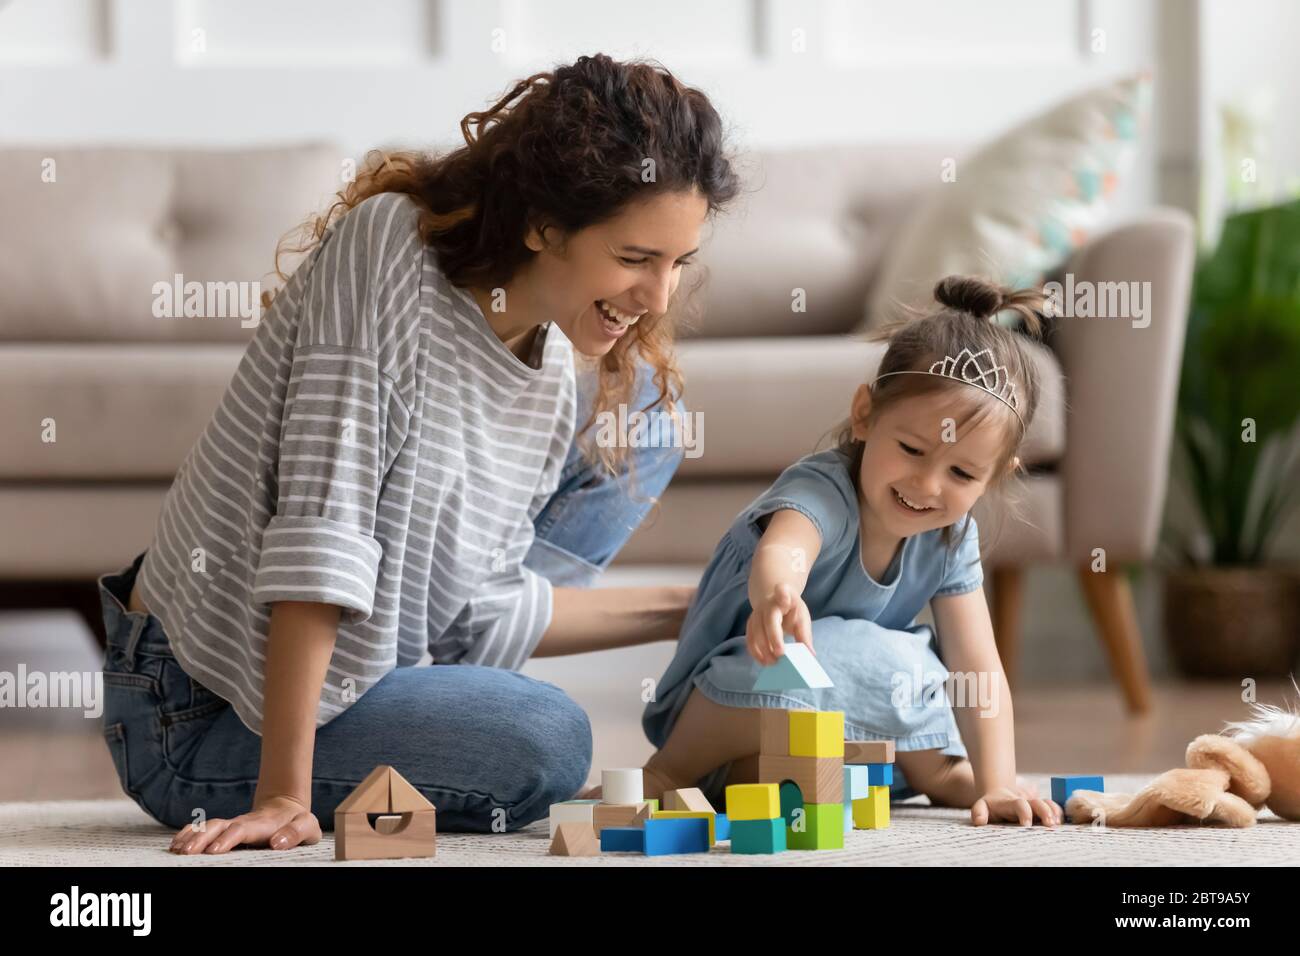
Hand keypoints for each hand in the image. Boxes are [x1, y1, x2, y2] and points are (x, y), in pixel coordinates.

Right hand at [169, 794, 321, 853]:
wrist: (286, 806)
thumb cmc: (297, 821)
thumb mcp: (306, 825)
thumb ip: (294, 833)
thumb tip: (277, 842)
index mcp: (262, 824)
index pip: (241, 830)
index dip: (227, 838)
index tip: (213, 850)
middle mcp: (242, 823)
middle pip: (218, 826)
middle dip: (201, 838)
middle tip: (186, 852)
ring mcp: (232, 825)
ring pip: (208, 827)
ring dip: (191, 836)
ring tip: (176, 849)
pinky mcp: (225, 829)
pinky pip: (204, 828)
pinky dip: (189, 833)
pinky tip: (176, 843)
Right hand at [746, 582, 812, 665]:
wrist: (775, 602)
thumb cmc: (791, 611)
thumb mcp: (802, 617)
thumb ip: (805, 634)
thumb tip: (810, 654)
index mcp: (784, 597)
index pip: (782, 592)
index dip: (782, 593)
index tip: (784, 595)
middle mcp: (767, 604)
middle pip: (769, 620)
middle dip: (773, 638)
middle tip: (780, 655)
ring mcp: (756, 614)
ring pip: (756, 632)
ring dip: (763, 649)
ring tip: (773, 663)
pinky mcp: (750, 624)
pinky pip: (750, 639)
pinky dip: (756, 652)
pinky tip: (764, 662)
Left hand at [970, 782, 1061, 827]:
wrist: (1000, 795)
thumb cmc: (990, 806)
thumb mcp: (981, 806)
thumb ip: (978, 812)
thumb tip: (979, 821)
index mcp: (1010, 803)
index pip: (1019, 804)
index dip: (1025, 812)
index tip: (1026, 825)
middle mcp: (1025, 801)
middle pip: (1038, 802)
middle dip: (1045, 812)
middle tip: (1049, 824)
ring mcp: (1034, 804)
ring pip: (1048, 803)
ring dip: (1055, 812)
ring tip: (1057, 823)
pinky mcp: (1041, 808)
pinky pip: (1054, 807)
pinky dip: (1059, 813)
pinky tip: (1060, 822)